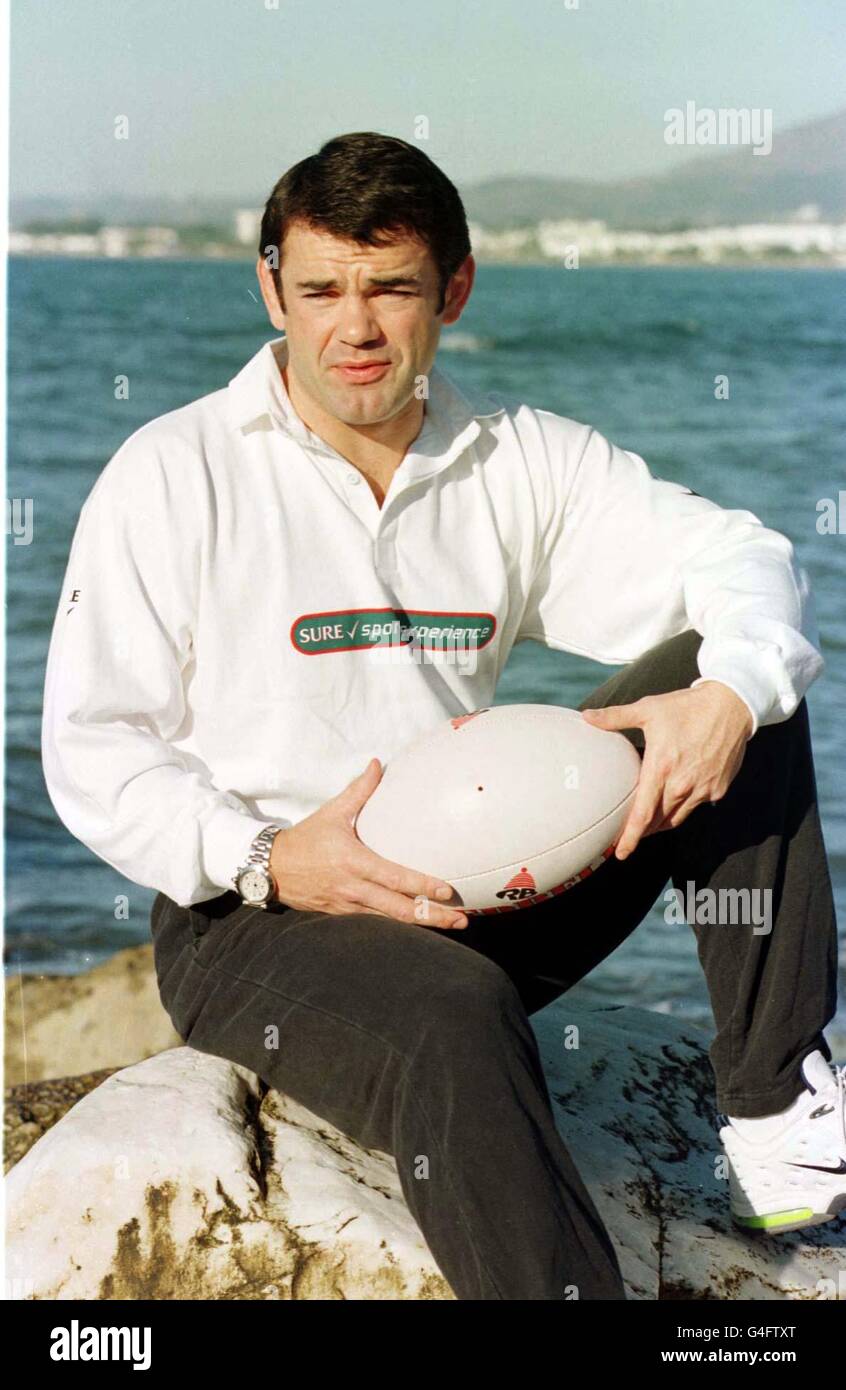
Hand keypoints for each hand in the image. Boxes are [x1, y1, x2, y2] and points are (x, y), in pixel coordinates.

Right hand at [269, 758, 468, 927]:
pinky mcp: (343, 915)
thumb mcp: (332, 812)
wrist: (271, 869)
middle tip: (461, 920)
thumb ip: (359, 790)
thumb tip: (378, 763)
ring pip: (390, 921)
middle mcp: (353, 888)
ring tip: (452, 925)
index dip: (421, 886)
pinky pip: (376, 923)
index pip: (394, 877)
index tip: (447, 890)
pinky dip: (399, 926)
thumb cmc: (306, 838)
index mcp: (353, 861)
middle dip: (432, 917)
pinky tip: (422, 927)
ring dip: (422, 924)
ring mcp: (348, 906)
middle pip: (398, 909)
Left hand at [580, 681, 752, 859]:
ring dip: (661, 823)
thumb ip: (615, 716)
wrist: (732, 705)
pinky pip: (696, 805)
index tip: (621, 852)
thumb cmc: (686, 706)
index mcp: (661, 767)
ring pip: (677, 817)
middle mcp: (682, 783)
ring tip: (648, 824)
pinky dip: (683, 807)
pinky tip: (676, 800)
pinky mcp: (718, 789)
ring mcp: (703, 789)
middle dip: (642, 831)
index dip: (631, 836)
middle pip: (658, 820)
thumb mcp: (648, 708)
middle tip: (627, 836)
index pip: (643, 813)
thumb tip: (586, 716)